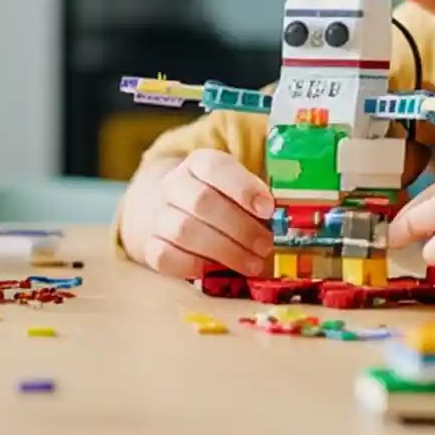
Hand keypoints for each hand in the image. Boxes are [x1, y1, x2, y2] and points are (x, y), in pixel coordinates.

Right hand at [120, 149, 274, 278]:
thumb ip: (257, 197)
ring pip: (184, 231)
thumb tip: (285, 217)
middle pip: (201, 202)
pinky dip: (194, 266)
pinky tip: (217, 270)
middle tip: (266, 245)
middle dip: (240, 227)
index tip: (268, 208)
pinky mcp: (149, 244)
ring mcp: (158, 215)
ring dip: (224, 251)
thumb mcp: (234, 186)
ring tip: (252, 264)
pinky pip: (165, 257)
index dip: (242, 187)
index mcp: (197, 163)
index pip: (215, 166)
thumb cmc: (215, 199)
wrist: (163, 206)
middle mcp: (173, 185)